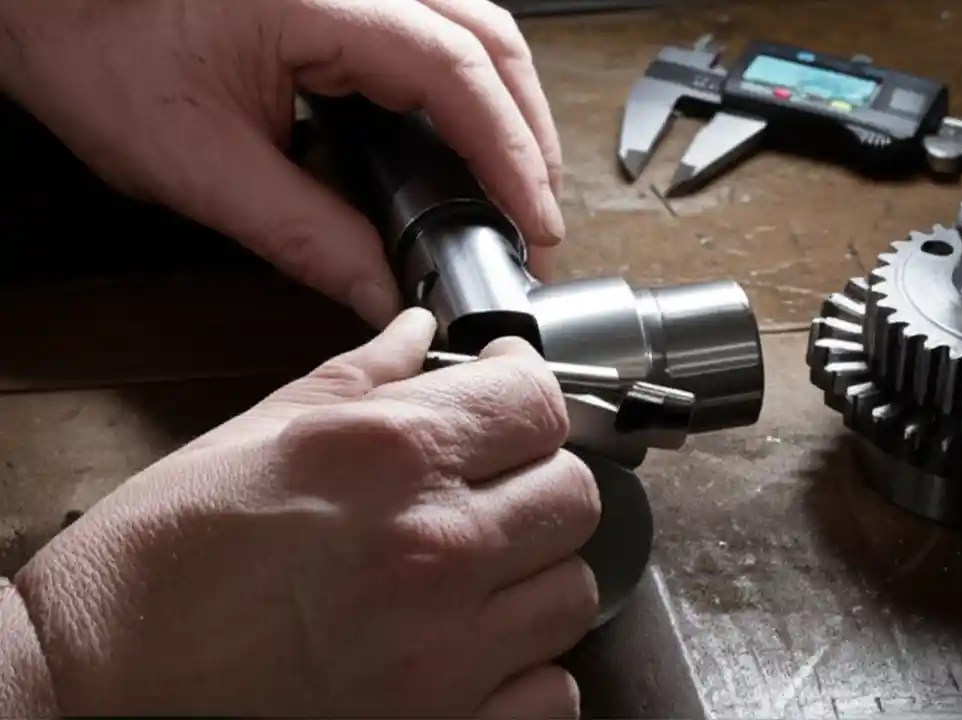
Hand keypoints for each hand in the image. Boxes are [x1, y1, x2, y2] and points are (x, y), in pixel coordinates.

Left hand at [0, 0, 563, 325]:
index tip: (536, 222)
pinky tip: (465, 141)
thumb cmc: (96, 47)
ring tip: (516, 187)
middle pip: (491, 41)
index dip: (512, 154)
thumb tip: (382, 290)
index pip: (457, 75)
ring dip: (508, 109)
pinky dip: (467, 90)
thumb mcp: (202, 165)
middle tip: (538, 218)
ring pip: (474, 29)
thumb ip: (306, 235)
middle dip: (531, 135)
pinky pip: (434, 32)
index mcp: (325, 3)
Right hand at [13, 309, 600, 716]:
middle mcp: (434, 547)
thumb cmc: (161, 559)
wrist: (102, 683)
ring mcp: (447, 650)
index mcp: (389, 457)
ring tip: (482, 567)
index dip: (529, 391)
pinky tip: (477, 644)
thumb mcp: (258, 434)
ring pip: (574, 590)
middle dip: (541, 476)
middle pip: (575, 493)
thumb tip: (416, 332)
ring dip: (538, 571)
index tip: (511, 394)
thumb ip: (361, 376)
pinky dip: (528, 665)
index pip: (538, 405)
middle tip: (494, 482)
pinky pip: (553, 690)